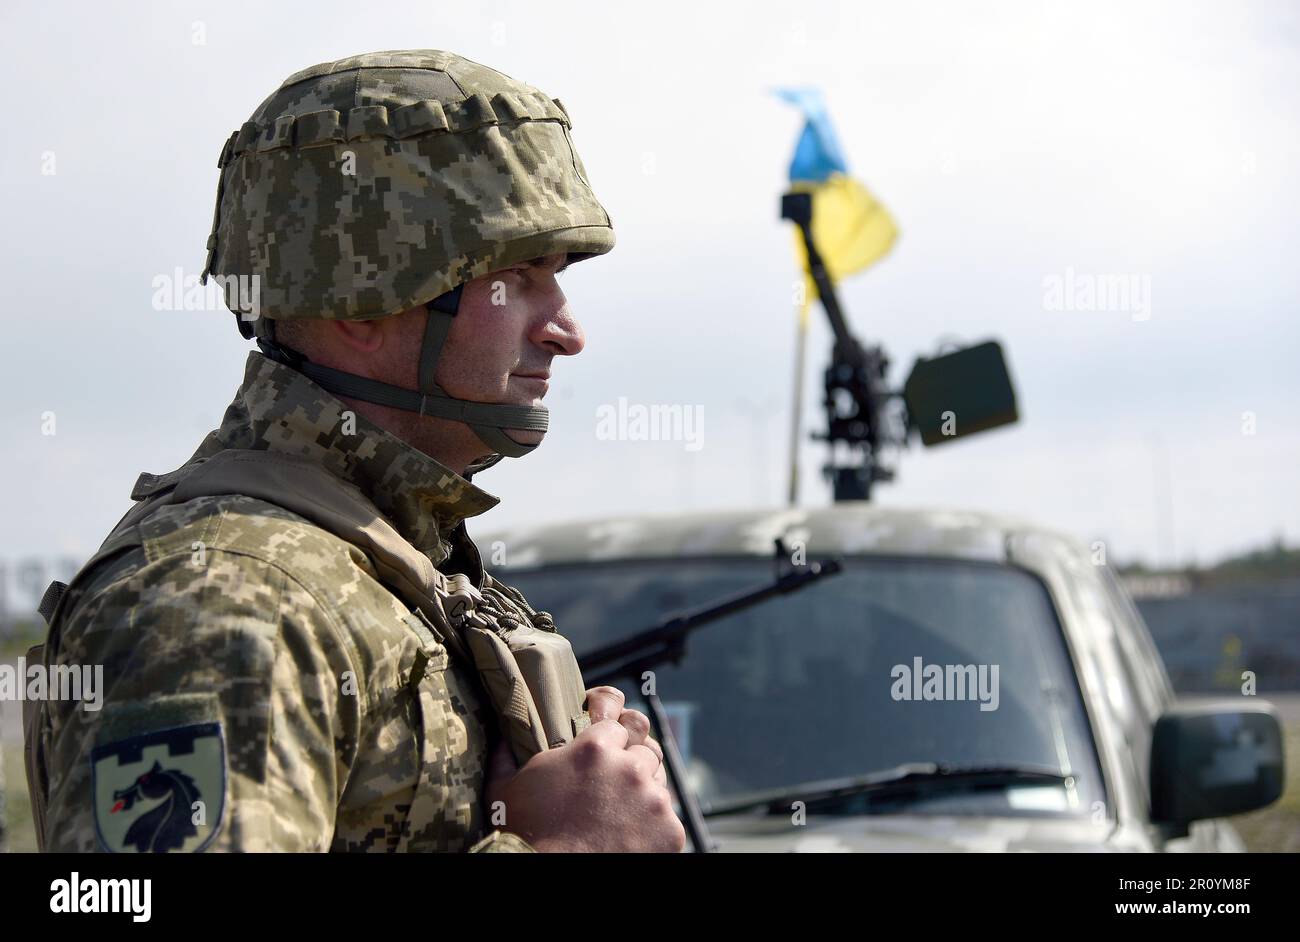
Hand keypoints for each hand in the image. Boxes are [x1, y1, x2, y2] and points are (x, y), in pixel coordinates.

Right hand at [484, 686, 683, 852]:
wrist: (541, 874)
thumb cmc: (520, 835)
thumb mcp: (504, 789)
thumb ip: (508, 755)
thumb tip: (503, 739)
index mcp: (594, 748)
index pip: (619, 725)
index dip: (611, 741)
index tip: (604, 755)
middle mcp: (629, 768)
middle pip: (645, 752)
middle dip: (631, 765)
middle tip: (613, 788)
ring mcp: (653, 800)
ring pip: (659, 786)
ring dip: (642, 796)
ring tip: (618, 817)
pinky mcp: (669, 831)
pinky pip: (668, 821)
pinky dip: (652, 829)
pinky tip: (629, 837)